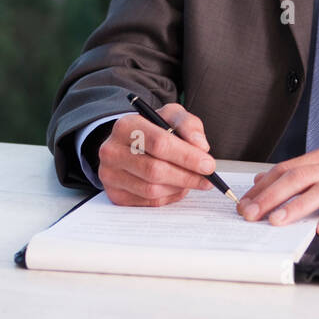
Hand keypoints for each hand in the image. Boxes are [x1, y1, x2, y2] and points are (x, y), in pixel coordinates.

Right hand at [97, 103, 215, 206]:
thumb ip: (188, 125)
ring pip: (152, 189)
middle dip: (187, 176)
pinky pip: (148, 202)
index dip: (187, 156)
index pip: (159, 143)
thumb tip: (200, 147)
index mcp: (126, 126)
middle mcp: (112, 150)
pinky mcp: (114, 194)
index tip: (208, 164)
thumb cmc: (153, 129)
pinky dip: (169, 197)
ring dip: (179, 187)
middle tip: (208, 178)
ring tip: (193, 180)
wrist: (128, 144)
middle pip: (155, 170)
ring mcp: (110, 175)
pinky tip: (178, 187)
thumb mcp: (171, 117)